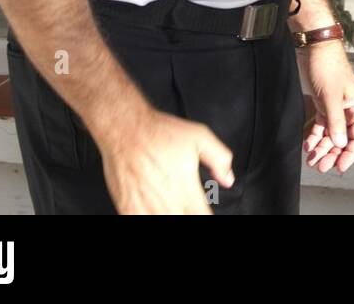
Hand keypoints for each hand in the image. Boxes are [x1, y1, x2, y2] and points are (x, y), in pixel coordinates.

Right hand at [98, 107, 233, 213]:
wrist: (126, 129)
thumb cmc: (160, 132)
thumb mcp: (200, 136)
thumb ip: (220, 159)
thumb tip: (228, 179)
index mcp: (186, 189)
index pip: (202, 217)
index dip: (205, 215)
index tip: (203, 209)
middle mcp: (166, 204)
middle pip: (182, 222)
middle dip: (187, 214)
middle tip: (186, 205)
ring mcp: (144, 209)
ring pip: (162, 223)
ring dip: (170, 215)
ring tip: (171, 205)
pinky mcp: (127, 209)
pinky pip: (139, 221)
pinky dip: (149, 215)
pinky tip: (154, 208)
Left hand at [298, 42, 353, 173]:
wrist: (313, 48)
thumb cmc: (327, 66)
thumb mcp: (331, 97)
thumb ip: (335, 122)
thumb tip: (340, 143)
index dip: (350, 154)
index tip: (339, 167)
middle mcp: (349, 109)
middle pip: (344, 138)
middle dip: (333, 153)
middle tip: (321, 166)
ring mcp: (335, 107)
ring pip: (331, 134)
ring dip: (322, 148)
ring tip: (312, 159)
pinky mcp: (323, 104)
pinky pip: (321, 126)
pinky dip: (315, 136)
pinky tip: (308, 145)